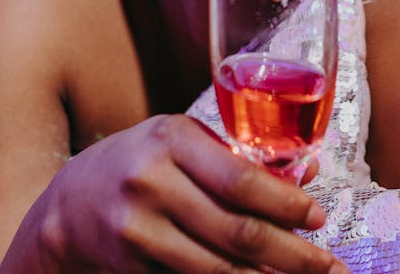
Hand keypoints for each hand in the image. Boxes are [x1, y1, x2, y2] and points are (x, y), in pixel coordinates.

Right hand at [2, 115, 345, 272]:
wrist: (69, 204)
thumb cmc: (141, 163)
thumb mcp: (181, 142)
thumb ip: (236, 155)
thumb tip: (308, 174)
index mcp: (170, 138)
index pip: (241, 179)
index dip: (287, 205)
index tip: (318, 219)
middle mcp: (150, 182)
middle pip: (238, 232)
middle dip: (295, 256)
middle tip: (330, 268)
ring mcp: (136, 229)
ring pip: (219, 269)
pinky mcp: (130, 264)